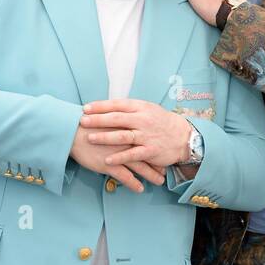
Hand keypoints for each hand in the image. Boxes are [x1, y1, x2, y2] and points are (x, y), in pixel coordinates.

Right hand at [70, 116, 168, 193]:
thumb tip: (123, 126)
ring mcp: (119, 154)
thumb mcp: (106, 118)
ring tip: (159, 181)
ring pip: (141, 166)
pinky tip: (140, 189)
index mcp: (126, 128)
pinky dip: (134, 184)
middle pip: (147, 153)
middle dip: (157, 163)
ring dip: (151, 175)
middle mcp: (126, 141)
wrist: (72, 130)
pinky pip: (126, 177)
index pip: (146, 138)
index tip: (162, 152)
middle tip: (165, 170)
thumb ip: (117, 123)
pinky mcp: (109, 165)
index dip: (155, 146)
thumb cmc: (87, 124)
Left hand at [79, 98, 194, 179]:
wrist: (182, 136)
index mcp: (140, 108)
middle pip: (117, 119)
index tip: (85, 108)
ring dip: (105, 137)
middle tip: (82, 121)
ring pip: (123, 136)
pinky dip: (119, 157)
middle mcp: (142, 120)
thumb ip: (129, 109)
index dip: (100, 106)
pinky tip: (107, 160)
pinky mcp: (150, 151)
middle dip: (98, 120)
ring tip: (90, 138)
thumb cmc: (160, 123)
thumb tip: (107, 107)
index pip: (117, 105)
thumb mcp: (147, 110)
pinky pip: (132, 154)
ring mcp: (146, 136)